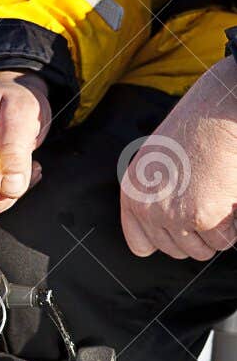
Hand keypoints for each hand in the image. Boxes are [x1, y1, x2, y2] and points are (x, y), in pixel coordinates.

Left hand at [120, 60, 236, 259]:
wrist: (217, 110)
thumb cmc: (195, 128)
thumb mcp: (155, 161)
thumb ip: (154, 196)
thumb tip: (160, 238)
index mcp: (133, 195)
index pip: (141, 245)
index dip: (166, 240)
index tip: (182, 228)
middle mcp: (148, 209)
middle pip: (177, 251)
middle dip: (197, 236)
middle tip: (211, 206)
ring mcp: (174, 215)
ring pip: (202, 250)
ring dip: (217, 233)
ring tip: (220, 200)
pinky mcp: (203, 217)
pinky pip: (223, 240)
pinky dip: (233, 226)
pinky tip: (230, 199)